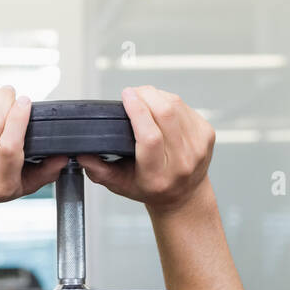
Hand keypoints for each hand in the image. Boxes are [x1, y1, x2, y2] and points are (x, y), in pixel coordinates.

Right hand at [79, 86, 214, 214]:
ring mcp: (198, 147)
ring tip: (144, 98)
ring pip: (176, 105)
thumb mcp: (120, 184)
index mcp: (158, 176)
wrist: (183, 196)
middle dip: (146, 95)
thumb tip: (82, 153)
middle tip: (133, 93)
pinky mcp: (207, 135)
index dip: (138, 110)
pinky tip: (160, 108)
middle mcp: (182, 162)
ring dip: (157, 95)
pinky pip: (185, 107)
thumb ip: (99, 170)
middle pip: (166, 114)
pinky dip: (170, 101)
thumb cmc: (149, 188)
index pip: (150, 136)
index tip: (126, 96)